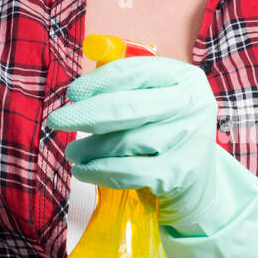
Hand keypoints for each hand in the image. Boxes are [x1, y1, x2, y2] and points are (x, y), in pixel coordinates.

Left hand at [48, 54, 257, 257]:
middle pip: (127, 107)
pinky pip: (128, 172)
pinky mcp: (179, 173)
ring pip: (125, 142)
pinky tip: (83, 171)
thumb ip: (126, 89)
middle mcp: (193, 104)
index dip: (98, 82)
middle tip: (56, 121)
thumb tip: (79, 93)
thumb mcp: (156, 102)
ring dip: (89, 148)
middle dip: (85, 114)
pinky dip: (99, 172)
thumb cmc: (166, 134)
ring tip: (72, 152)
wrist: (200, 184)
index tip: (72, 93)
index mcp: (185, 78)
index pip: (134, 72)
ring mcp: (190, 140)